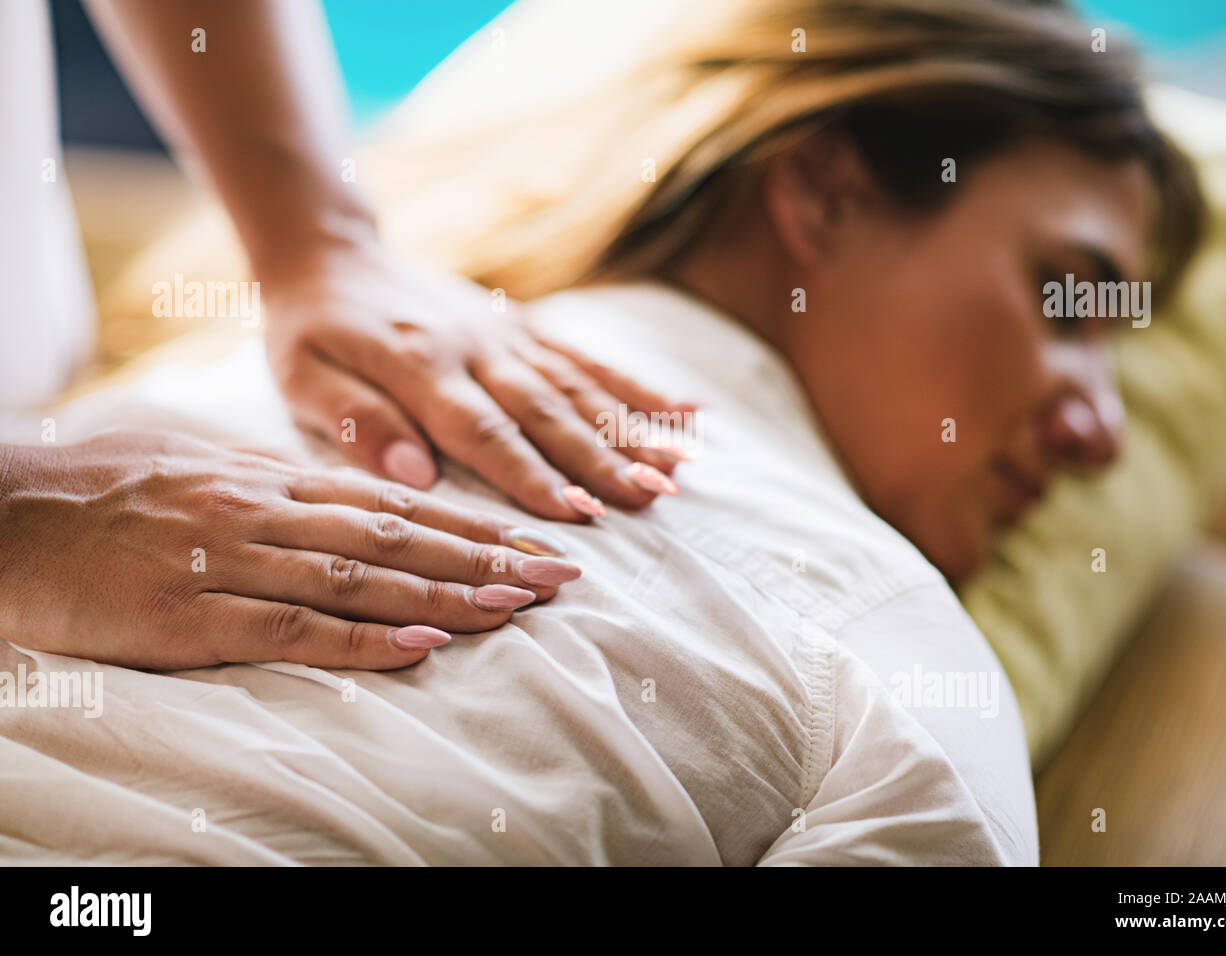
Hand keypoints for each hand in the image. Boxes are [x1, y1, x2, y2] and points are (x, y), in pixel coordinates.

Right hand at [0, 431, 578, 670]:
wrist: (0, 512)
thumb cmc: (101, 490)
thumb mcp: (200, 468)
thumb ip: (275, 486)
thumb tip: (344, 499)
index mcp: (268, 480)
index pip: (391, 503)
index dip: (466, 524)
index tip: (529, 539)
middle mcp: (263, 514)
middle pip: (394, 537)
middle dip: (483, 557)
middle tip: (558, 573)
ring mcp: (227, 562)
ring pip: (358, 578)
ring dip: (444, 594)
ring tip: (516, 606)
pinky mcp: (187, 615)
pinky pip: (288, 628)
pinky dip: (360, 638)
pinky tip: (419, 646)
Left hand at [261, 240, 692, 521]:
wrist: (333, 254)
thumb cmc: (313, 331)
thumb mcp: (302, 377)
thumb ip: (356, 421)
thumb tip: (415, 474)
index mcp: (419, 366)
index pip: (483, 430)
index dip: (531, 473)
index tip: (575, 513)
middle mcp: (476, 348)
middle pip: (547, 410)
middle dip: (601, 458)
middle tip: (650, 498)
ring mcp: (507, 336)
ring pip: (578, 387)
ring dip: (631, 430)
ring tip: (678, 470)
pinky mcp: (525, 328)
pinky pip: (587, 360)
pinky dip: (637, 388)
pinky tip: (687, 412)